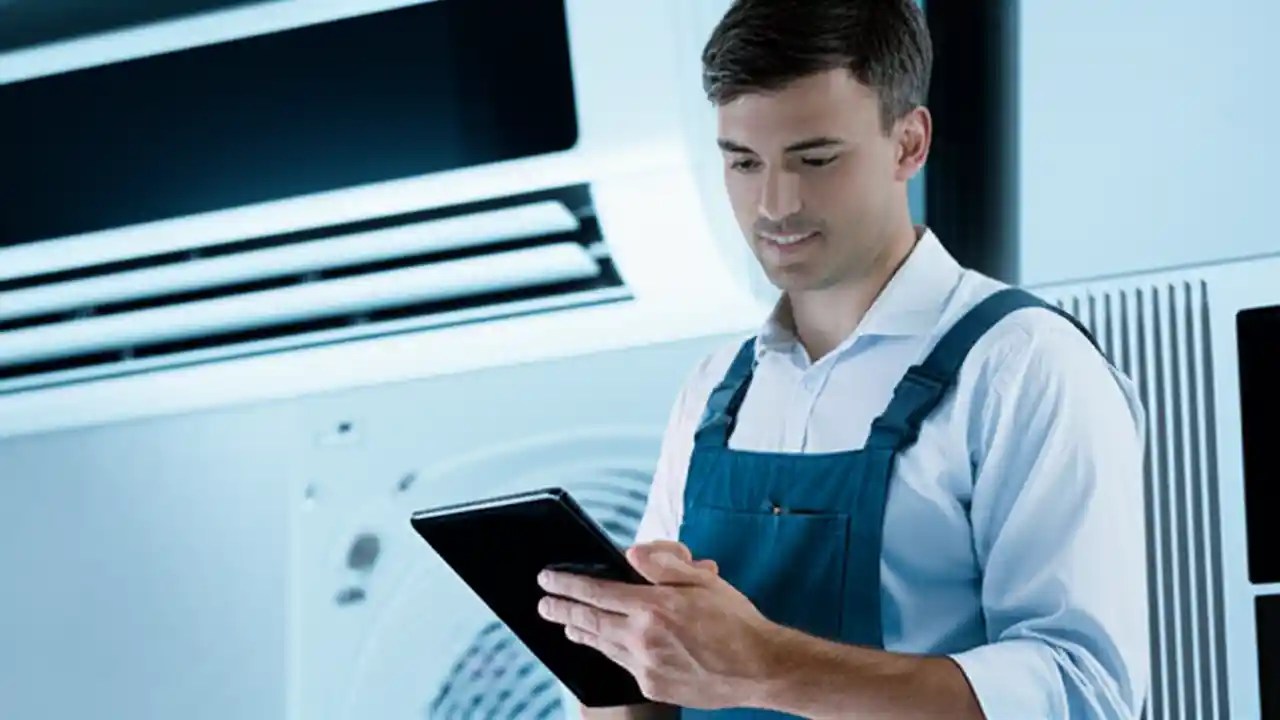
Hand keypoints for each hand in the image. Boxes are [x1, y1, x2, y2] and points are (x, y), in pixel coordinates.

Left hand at [537, 541, 777, 709]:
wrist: (760, 668)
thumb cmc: (736, 621)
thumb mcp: (702, 579)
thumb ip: (662, 564)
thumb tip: (631, 553)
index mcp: (654, 606)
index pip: (597, 590)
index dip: (568, 583)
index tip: (548, 579)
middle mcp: (644, 638)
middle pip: (589, 621)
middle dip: (562, 610)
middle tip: (543, 603)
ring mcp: (646, 666)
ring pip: (603, 645)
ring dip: (582, 632)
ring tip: (569, 625)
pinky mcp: (653, 686)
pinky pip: (624, 665)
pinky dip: (613, 652)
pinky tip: (609, 646)